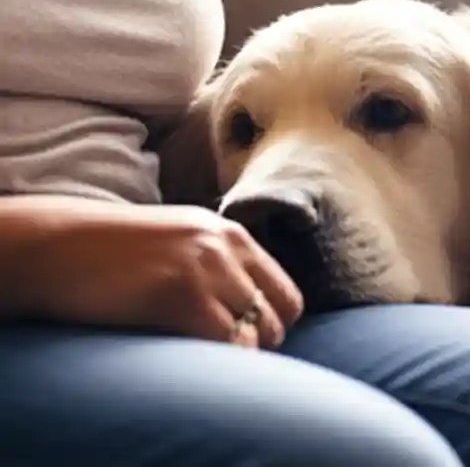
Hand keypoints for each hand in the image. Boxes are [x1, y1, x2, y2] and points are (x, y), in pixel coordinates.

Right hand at [14, 202, 302, 348]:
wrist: (58, 245)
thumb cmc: (113, 252)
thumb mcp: (182, 241)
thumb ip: (219, 262)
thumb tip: (252, 307)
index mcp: (232, 234)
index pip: (285, 291)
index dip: (272, 324)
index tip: (248, 340)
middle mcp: (226, 247)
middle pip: (279, 314)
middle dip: (260, 343)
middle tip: (227, 355)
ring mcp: (206, 269)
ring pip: (257, 331)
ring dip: (240, 354)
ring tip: (208, 357)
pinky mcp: (181, 295)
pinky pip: (227, 342)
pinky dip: (220, 359)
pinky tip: (194, 359)